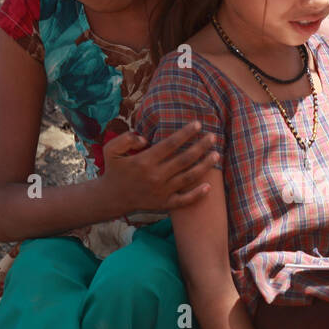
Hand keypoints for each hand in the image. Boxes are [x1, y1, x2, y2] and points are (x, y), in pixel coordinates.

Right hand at [98, 122, 218, 215]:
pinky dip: (197, 194)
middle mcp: (155, 176)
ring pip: (188, 178)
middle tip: (213, 136)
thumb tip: (144, 138)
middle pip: (184, 159)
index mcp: (144, 161)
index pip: (170, 144)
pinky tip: (209, 186)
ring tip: (217, 155)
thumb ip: (125, 139)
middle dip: (200, 147)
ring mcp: (162, 192)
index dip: (185, 133)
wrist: (112, 197)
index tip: (198, 124)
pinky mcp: (164, 204)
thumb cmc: (114, 170)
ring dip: (204, 166)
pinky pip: (184, 200)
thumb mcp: (111, 150)